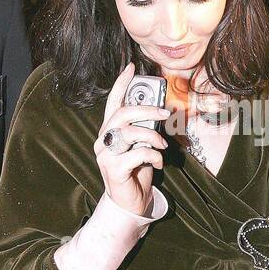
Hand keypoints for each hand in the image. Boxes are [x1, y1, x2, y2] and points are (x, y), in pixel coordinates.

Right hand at [95, 63, 170, 215]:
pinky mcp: (113, 169)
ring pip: (129, 133)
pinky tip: (157, 163)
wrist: (130, 202)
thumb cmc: (137, 170)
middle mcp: (103, 140)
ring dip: (152, 136)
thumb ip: (144, 129)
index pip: (113, 103)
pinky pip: (136, 154)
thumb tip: (160, 113)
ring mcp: (105, 155)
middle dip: (146, 110)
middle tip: (165, 114)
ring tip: (163, 145)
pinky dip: (153, 156)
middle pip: (121, 114)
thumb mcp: (142, 145)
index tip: (131, 67)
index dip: (121, 84)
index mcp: (110, 131)